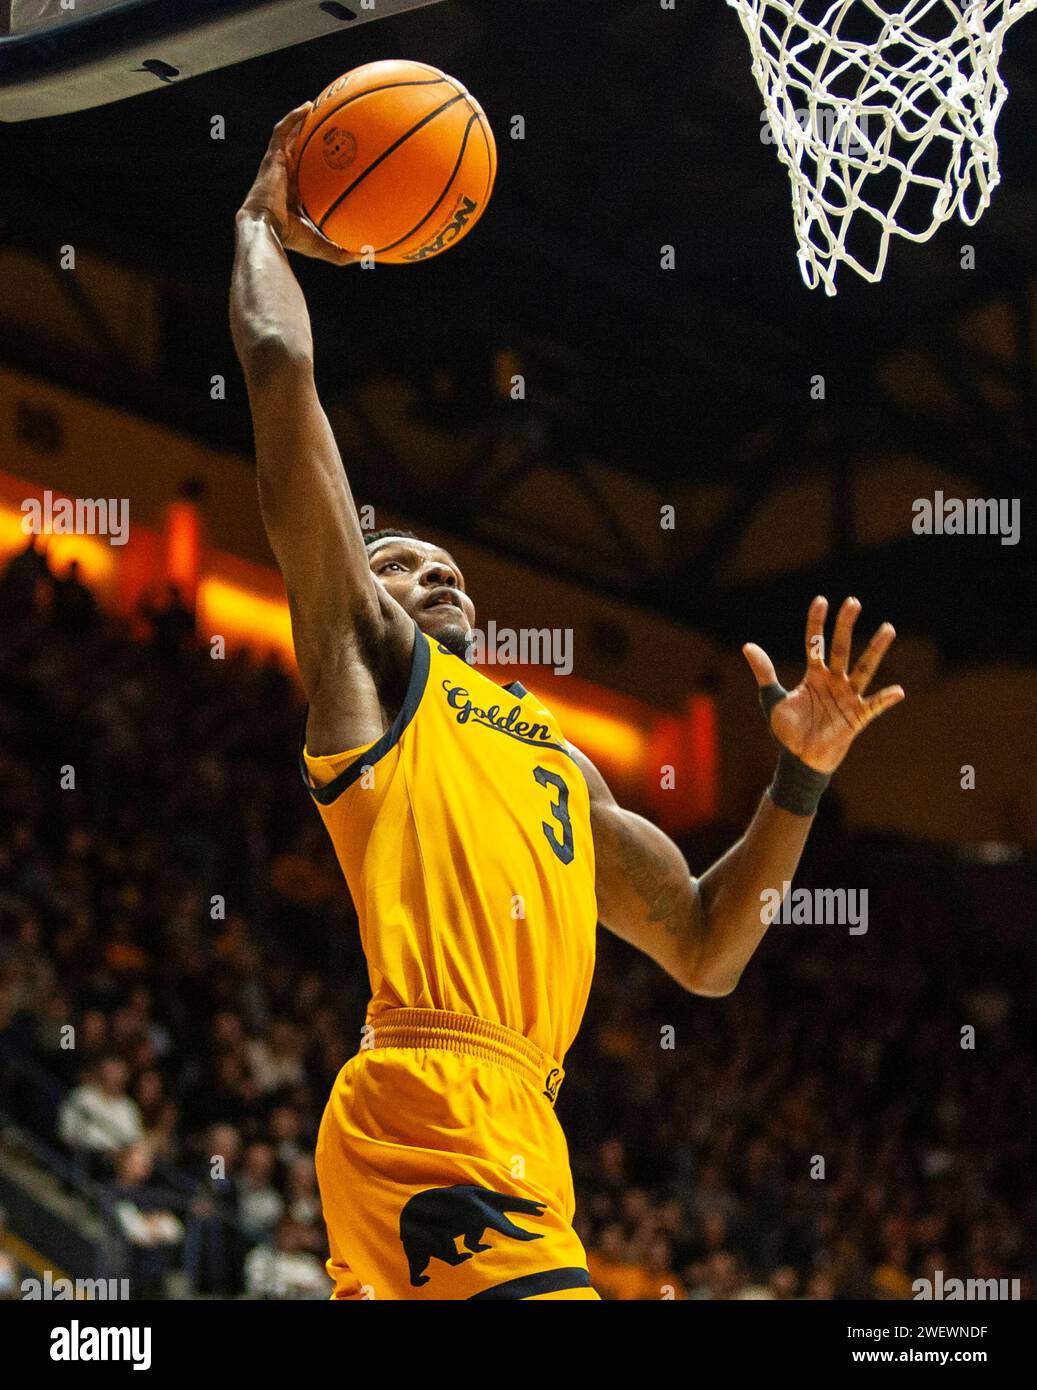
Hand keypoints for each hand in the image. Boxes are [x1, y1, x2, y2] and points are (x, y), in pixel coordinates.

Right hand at [238, 104, 356, 264]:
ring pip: (290, 137)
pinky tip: (307, 106)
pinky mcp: (272, 156)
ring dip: (302, 122)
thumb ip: (342, 251)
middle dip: (312, 140)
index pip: (309, 178)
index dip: (321, 170)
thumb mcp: (322, 246)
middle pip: (300, 153)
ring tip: (318, 108)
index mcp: (295, 196)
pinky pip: (282, 131)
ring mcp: (277, 165)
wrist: (266, 228)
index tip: (339, 164)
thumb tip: (367, 256)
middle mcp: (286, 177)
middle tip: (331, 129)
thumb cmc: (290, 239)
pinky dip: (294, 118)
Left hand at [742, 596, 904, 773]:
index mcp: (814, 676)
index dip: (817, 623)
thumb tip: (747, 646)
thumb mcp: (772, 699)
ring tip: (888, 628)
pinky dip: (885, 699)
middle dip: (846, 626)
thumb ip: (764, 673)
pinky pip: (873, 706)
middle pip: (842, 648)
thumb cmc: (788, 731)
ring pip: (864, 669)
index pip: (815, 643)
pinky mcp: (856, 717)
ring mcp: (847, 697)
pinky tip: (897, 691)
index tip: (821, 601)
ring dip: (875, 650)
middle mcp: (834, 682)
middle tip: (853, 602)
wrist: (799, 760)